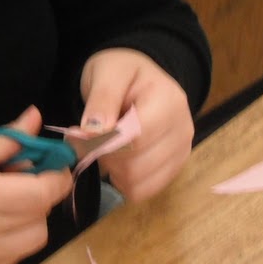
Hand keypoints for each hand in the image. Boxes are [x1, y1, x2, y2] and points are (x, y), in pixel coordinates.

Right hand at [0, 106, 73, 263]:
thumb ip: (3, 139)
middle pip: (43, 214)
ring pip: (37, 238)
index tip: (51, 165)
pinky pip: (19, 255)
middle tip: (21, 180)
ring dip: (32, 218)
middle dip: (41, 193)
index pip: (44, 191)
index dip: (57, 176)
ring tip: (7, 204)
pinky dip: (17, 237)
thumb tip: (35, 118)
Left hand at [79, 48, 194, 201]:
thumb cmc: (122, 73)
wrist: (139, 81)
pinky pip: (143, 191)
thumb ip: (102, 99)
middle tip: (90, 140)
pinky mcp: (174, 170)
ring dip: (113, 171)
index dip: (102, 143)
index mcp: (170, 101)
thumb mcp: (107, 72)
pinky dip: (124, 182)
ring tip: (106, 148)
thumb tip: (93, 131)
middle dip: (104, 157)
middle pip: (135, 166)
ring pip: (138, 184)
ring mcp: (182, 152)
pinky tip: (118, 161)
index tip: (78, 135)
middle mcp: (184, 130)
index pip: (135, 139)